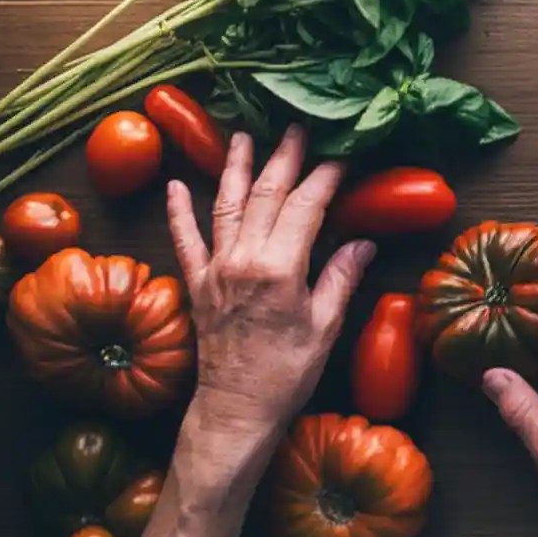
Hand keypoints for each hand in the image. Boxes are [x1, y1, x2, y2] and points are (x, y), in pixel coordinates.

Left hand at [167, 125, 375, 437]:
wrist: (237, 409)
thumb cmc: (287, 373)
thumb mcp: (325, 327)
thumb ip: (340, 279)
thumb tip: (363, 243)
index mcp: (280, 269)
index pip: (306, 206)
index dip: (325, 175)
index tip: (341, 153)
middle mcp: (244, 259)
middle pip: (265, 194)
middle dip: (284, 157)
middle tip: (297, 127)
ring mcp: (216, 269)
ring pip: (225, 205)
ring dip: (234, 167)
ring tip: (242, 135)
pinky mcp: (197, 283)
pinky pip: (185, 239)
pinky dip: (178, 211)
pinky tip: (174, 185)